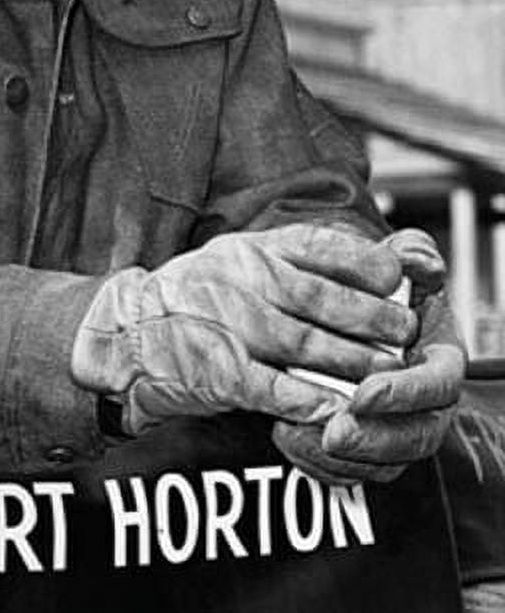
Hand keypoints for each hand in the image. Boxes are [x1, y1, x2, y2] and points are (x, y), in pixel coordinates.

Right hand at [72, 223, 415, 431]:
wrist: (125, 334)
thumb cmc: (194, 296)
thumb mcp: (236, 259)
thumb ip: (289, 261)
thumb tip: (365, 269)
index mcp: (248, 250)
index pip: (314, 246)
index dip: (361, 261)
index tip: (395, 276)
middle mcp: (239, 281)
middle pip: (319, 297)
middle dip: (370, 317)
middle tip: (403, 333)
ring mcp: (227, 326)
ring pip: (303, 344)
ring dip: (352, 361)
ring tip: (386, 372)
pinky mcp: (217, 372)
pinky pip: (273, 388)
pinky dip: (308, 399)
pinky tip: (337, 406)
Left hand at [273, 228, 465, 482]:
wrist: (343, 310)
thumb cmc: (377, 288)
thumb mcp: (394, 264)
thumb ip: (410, 256)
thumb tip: (421, 261)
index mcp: (439, 357)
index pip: (439, 384)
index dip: (407, 393)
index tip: (365, 392)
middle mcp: (426, 400)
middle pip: (417, 435)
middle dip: (375, 439)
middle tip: (333, 432)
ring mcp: (399, 426)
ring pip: (385, 461)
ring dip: (345, 458)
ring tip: (299, 437)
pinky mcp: (369, 447)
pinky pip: (353, 471)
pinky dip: (322, 463)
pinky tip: (287, 438)